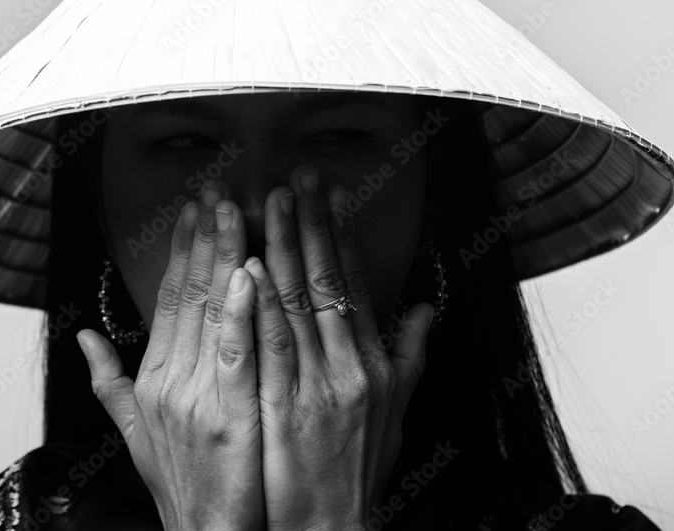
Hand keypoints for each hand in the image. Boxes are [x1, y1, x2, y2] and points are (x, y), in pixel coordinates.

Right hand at [77, 184, 264, 530]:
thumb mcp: (135, 431)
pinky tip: (249, 274)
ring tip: (237, 209)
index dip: (182, 250)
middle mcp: (170, 380)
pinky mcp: (228, 417)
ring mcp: (198, 397)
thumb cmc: (182, 483)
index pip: (169, 298)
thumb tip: (83, 336)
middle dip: (204, 236)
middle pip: (189, 294)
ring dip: (225, 256)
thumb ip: (108, 380)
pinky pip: (234, 355)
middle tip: (218, 188)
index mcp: (154, 377)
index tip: (196, 209)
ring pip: (212, 313)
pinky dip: (239, 312)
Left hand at [246, 165, 433, 530]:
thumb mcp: (396, 415)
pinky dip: (259, 304)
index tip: (330, 196)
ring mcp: (315, 389)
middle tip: (296, 178)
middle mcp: (348, 370)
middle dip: (309, 225)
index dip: (341, 237)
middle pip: (324, 283)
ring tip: (266, 202)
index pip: (353, 286)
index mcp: (372, 366)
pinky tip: (248, 266)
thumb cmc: (355, 474)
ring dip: (280, 248)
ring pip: (295, 304)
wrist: (327, 530)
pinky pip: (268, 346)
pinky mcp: (281, 409)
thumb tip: (425, 308)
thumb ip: (410, 357)